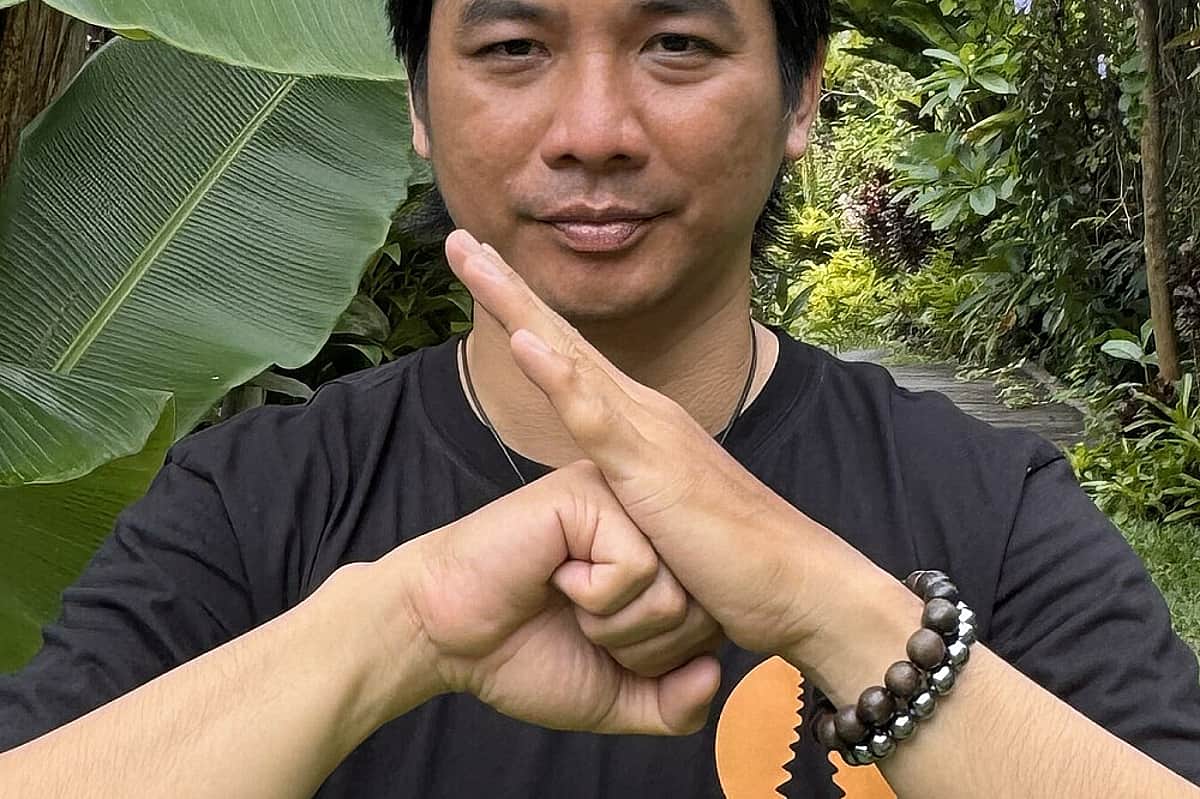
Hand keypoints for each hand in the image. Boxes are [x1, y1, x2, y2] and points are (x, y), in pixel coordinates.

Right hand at [376, 460, 721, 733]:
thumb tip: (714, 674)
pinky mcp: (591, 497)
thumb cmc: (522, 655)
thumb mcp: (615, 696)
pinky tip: (557, 577)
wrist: (445, 637)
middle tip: (584, 625)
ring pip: (673, 591)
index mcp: (655, 563)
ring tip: (568, 600)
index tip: (607, 647)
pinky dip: (594, 596)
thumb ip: (673, 704)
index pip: (711, 621)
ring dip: (614, 624)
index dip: (665, 661)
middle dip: (641, 648)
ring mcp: (620, 505)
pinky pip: (636, 567)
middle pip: (702, 609)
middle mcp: (645, 527)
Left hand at [444, 230, 891, 659]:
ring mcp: (646, 432)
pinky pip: (595, 417)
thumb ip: (631, 489)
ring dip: (517, 306)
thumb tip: (606, 491)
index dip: (523, 315)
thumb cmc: (727, 556)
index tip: (481, 274)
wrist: (791, 581)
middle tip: (458, 238)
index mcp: (639, 421)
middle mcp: (642, 410)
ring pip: (569, 357)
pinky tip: (525, 340)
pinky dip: (558, 376)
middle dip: (506, 287)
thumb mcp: (663, 512)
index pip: (569, 356)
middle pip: (560, 337)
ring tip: (473, 259)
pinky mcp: (651, 468)